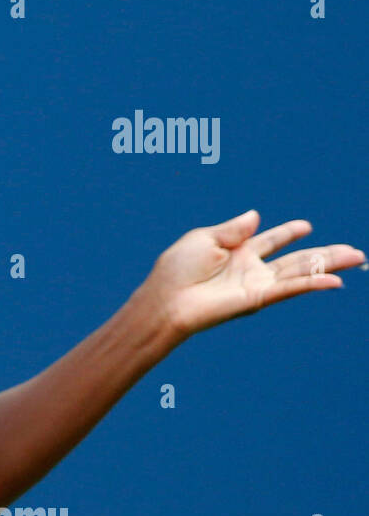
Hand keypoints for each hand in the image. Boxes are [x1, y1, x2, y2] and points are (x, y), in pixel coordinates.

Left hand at [143, 209, 365, 339]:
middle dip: (324, 253)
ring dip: (329, 265)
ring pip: (301, 272)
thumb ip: (234, 228)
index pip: (270, 240)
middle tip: (353, 250)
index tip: (305, 226)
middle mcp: (251, 269)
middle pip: (296, 259)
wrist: (165, 300)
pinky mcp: (257, 299)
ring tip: (356, 257)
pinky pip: (290, 289)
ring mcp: (256, 284)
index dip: (288, 233)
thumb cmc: (176, 270)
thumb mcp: (204, 239)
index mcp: (237, 251)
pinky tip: (334, 281)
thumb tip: (256, 214)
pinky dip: (312, 284)